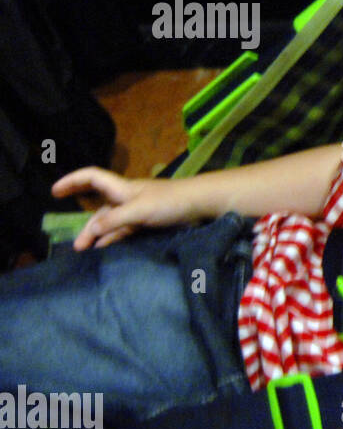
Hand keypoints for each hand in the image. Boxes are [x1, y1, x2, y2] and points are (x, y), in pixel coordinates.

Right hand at [50, 167, 193, 250]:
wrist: (202, 205)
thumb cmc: (171, 201)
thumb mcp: (139, 210)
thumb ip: (114, 220)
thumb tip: (91, 230)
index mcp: (122, 188)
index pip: (92, 177)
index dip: (72, 181)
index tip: (54, 191)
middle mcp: (128, 197)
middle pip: (100, 208)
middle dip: (86, 224)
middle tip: (76, 245)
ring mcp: (139, 210)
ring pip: (112, 222)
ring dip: (100, 235)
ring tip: (88, 252)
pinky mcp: (150, 221)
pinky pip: (126, 230)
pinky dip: (115, 238)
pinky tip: (106, 248)